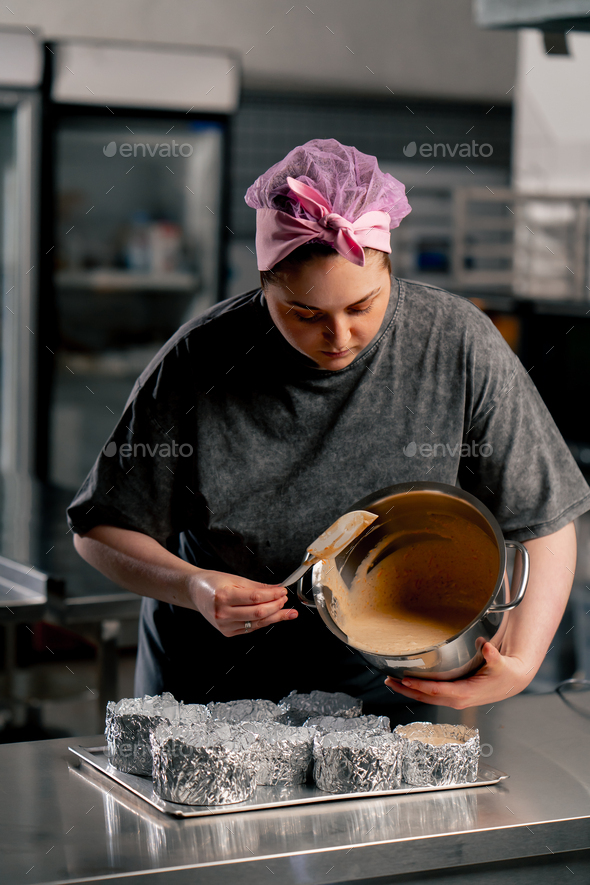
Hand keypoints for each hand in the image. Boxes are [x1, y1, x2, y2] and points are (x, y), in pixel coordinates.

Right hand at [189, 569, 297, 636]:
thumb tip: (276, 589)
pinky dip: (263, 622)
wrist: (195, 592)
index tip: (283, 591)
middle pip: (258, 612)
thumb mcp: (235, 579)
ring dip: (274, 617)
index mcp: (224, 596)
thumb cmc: (213, 582)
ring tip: (286, 611)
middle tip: (285, 600)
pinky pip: (250, 628)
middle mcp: (223, 612)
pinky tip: (272, 617)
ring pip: (256, 623)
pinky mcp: (227, 632)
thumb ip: (257, 586)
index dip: (273, 595)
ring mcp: (224, 625)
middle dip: (276, 607)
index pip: (255, 598)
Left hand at [384, 643, 534, 709]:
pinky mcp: (453, 696)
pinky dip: (417, 690)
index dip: (420, 686)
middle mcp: (457, 699)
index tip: (405, 679)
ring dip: (408, 691)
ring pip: (426, 698)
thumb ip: (493, 656)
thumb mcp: (501, 664)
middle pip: (426, 697)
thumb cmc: (504, 673)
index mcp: (465, 693)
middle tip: (388, 680)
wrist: (510, 682)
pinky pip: (431, 695)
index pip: (437, 691)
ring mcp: (454, 699)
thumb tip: (487, 647)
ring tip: (390, 681)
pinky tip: (407, 683)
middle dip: (406, 690)